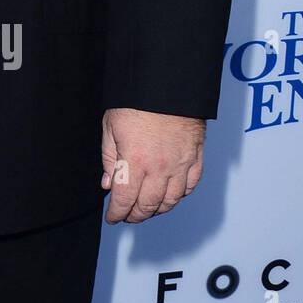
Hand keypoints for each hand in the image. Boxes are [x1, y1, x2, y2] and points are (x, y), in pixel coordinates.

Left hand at [100, 108, 204, 223]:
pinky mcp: (195, 158)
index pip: (125, 199)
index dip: (117, 213)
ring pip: (171, 201)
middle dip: (136, 215)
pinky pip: (190, 186)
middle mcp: (159, 168)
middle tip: (127, 216)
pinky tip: (170, 196)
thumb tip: (108, 184)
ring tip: (146, 209)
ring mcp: (180, 165)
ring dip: (157, 210)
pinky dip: (179, 196)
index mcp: (135, 161)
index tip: (112, 218)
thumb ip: (108, 158)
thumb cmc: (135, 102)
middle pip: (148, 205)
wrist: (167, 85)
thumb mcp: (110, 127)